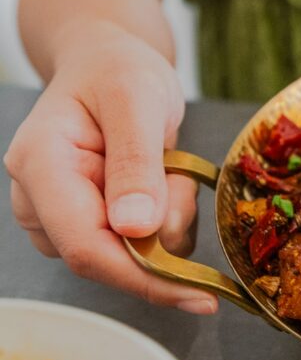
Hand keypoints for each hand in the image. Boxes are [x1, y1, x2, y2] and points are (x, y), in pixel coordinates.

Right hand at [4, 21, 217, 312]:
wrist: (110, 63)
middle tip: (182, 176)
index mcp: (40, 166)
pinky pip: (137, 247)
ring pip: (130, 256)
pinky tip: (165, 180)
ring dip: (168, 221)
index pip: (86, 247)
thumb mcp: (138, 100)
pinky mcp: (84, 223)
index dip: (143, 278)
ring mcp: (58, 216)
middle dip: (164, 237)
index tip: (202, 296)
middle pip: (108, 261)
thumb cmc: (120, 72)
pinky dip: (166, 220)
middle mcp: (39, 200)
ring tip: (169, 164)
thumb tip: (136, 229)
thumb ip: (136, 162)